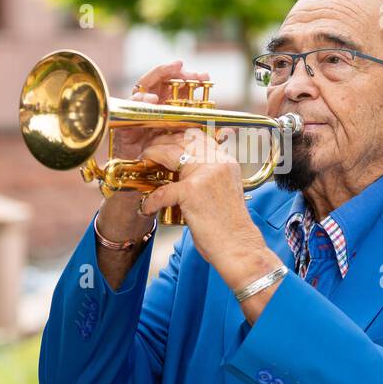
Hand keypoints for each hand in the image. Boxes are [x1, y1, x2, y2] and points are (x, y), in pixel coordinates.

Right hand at [97, 60, 210, 241]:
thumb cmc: (164, 176)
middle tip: (186, 69)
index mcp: (167, 118)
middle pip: (159, 85)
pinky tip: (151, 99)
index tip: (204, 75)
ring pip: (143, 89)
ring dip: (157, 79)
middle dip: (173, 73)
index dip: (188, 81)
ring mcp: (135, 119)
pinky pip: (128, 108)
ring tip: (170, 75)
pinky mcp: (122, 126)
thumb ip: (201, 141)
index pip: (176, 92)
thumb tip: (228, 129)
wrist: (141, 195)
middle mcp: (150, 115)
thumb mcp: (186, 155)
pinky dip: (139, 100)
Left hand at [139, 128, 281, 289]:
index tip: (164, 141)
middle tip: (149, 150)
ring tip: (143, 163)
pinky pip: (163, 191)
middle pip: (183, 140)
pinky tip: (147, 207)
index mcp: (226, 162)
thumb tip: (182, 173)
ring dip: (152, 156)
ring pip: (170, 155)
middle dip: (162, 142)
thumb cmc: (229, 227)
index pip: (199, 137)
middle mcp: (218, 163)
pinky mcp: (193, 191)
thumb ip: (207, 177)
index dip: (178, 136)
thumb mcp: (223, 192)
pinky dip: (152, 201)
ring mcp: (205, 175)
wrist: (238, 247)